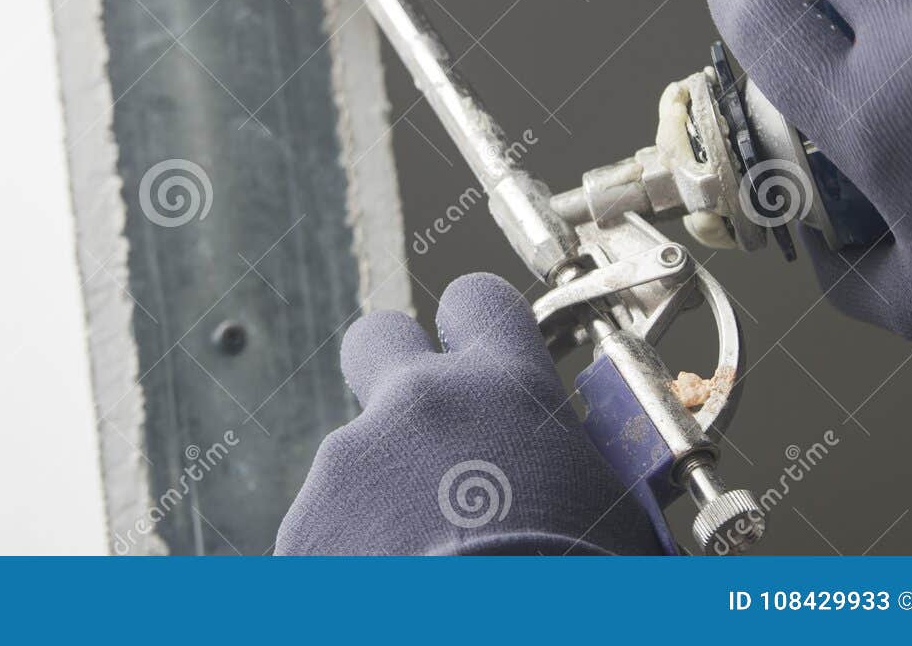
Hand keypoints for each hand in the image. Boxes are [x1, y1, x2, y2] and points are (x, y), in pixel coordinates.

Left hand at [276, 273, 661, 554]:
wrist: (498, 643)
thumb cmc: (574, 588)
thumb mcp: (606, 506)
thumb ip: (565, 458)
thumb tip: (567, 467)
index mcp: (506, 389)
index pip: (478, 300)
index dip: (474, 327)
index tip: (480, 360)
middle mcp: (421, 402)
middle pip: (378, 337)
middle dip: (389, 371)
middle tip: (420, 432)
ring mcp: (352, 457)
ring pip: (354, 456)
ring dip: (380, 495)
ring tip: (425, 562)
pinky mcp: (305, 522)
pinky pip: (323, 529)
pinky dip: (349, 556)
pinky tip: (391, 590)